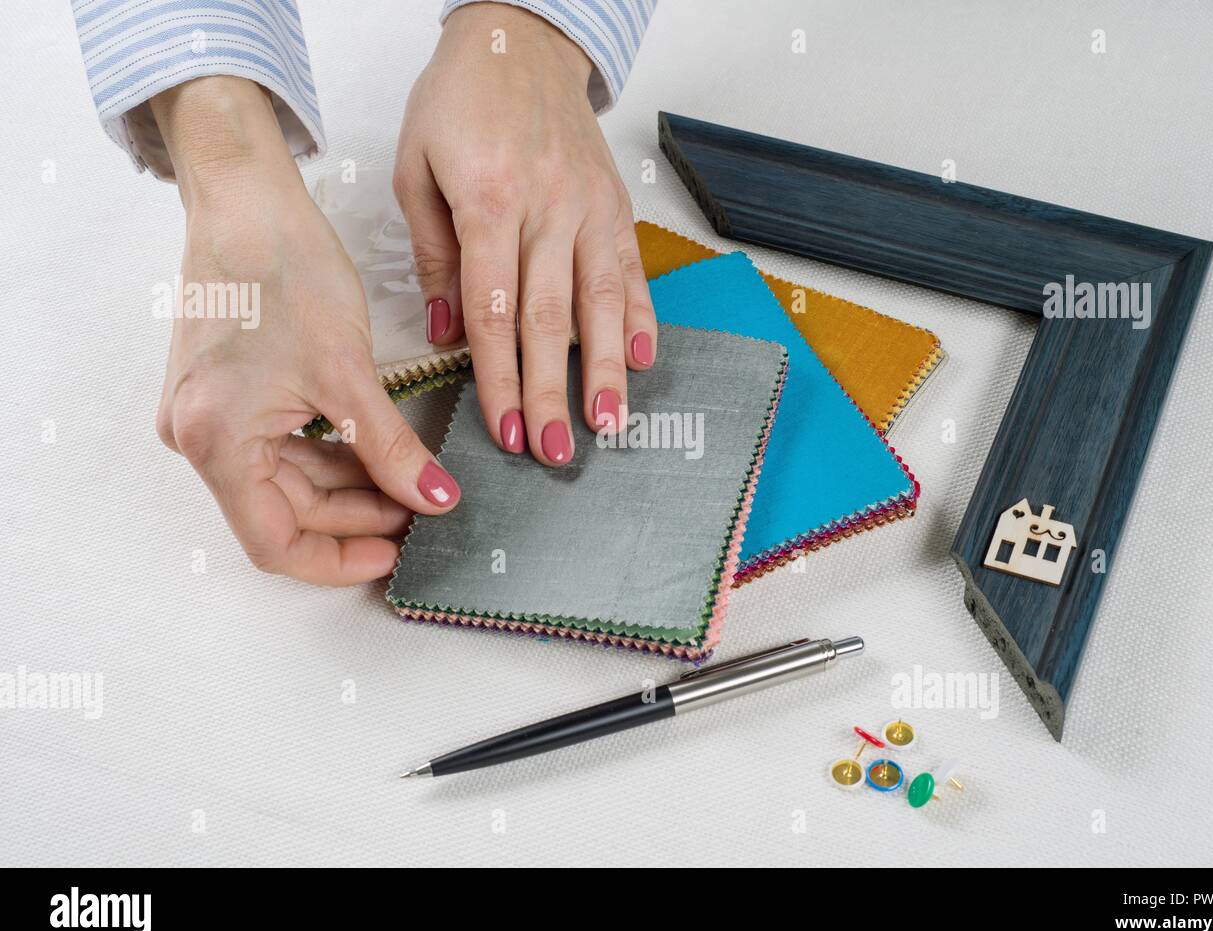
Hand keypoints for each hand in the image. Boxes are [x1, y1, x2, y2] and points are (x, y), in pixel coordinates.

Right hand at [151, 77, 458, 585]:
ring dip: (349, 488)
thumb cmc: (283, 267)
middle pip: (283, 514)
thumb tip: (433, 501)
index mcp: (216, 440)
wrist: (246, 199)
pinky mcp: (224, 396)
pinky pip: (282, 447)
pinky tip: (378, 452)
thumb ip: (392, 450)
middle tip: (421, 513)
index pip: (275, 543)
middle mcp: (198, 436)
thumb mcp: (349, 372)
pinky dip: (332, 455)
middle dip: (355, 518)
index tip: (395, 556)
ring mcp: (207, 416)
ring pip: (288, 482)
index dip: (339, 560)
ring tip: (411, 483)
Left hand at [393, 2, 655, 463]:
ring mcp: (590, 207)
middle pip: (549, 318)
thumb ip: (434, 255)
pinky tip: (642, 361)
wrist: (518, 42)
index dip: (499, 376)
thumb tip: (448, 334)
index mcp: (489, 199)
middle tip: (552, 451)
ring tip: (609, 425)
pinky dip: (640, 317)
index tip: (503, 427)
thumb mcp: (416, 169)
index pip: (494, 309)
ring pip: (600, 302)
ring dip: (604, 370)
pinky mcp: (615, 205)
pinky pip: (632, 269)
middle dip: (551, 391)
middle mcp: (548, 206)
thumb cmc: (459, 102)